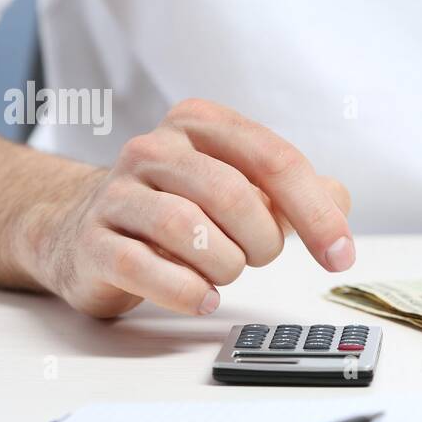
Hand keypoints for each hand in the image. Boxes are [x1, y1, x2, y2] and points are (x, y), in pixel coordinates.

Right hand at [20, 98, 352, 317]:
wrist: (81, 231)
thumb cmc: (176, 208)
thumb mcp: (240, 187)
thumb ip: (295, 192)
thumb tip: (339, 201)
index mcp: (200, 125)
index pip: (275, 160)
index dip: (316, 213)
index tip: (341, 255)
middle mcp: (154, 149)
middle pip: (233, 195)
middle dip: (263, 241)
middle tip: (259, 258)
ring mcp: (117, 194)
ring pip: (188, 229)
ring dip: (224, 265)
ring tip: (223, 273)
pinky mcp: (93, 242)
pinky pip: (145, 268)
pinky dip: (186, 291)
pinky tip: (201, 296)